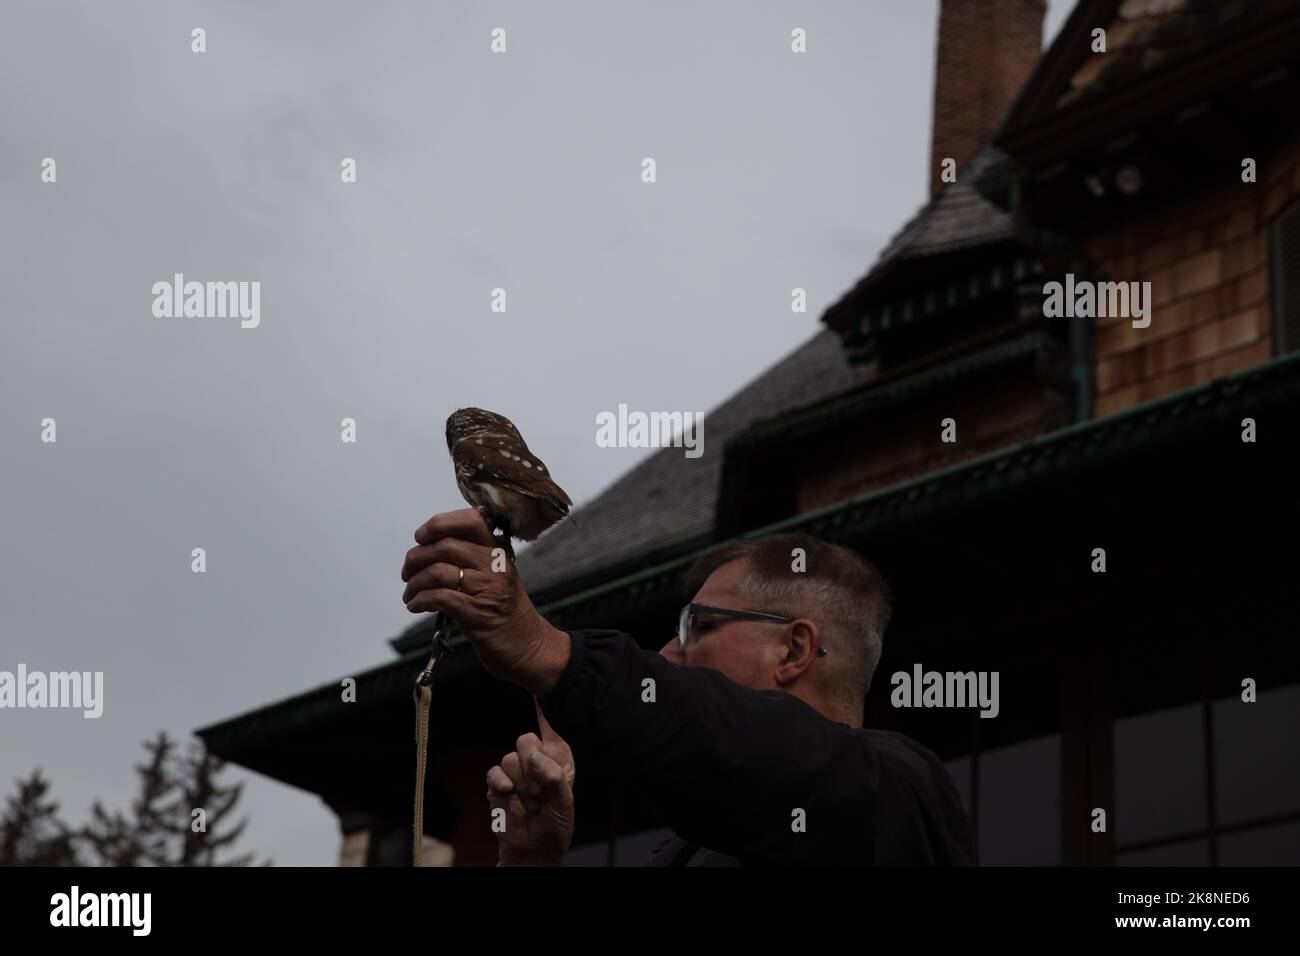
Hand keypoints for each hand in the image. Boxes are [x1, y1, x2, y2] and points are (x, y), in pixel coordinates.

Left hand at [401, 509, 569, 694]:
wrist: (530, 647)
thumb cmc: (506, 612)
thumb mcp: (496, 576)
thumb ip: (472, 559)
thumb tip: (429, 548)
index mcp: (498, 551)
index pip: (470, 520)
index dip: (439, 523)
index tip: (421, 537)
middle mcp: (495, 566)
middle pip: (445, 545)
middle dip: (416, 557)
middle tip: (408, 572)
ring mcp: (488, 590)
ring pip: (438, 572)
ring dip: (414, 583)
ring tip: (410, 593)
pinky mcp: (478, 615)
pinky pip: (440, 598)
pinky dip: (420, 600)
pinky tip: (415, 606)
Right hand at [486, 699, 575, 865]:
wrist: (535, 849)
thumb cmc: (557, 823)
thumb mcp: (565, 800)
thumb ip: (553, 775)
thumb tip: (535, 757)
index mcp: (558, 755)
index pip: (551, 725)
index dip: (543, 706)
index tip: (537, 689)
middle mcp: (536, 759)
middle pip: (525, 739)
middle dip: (533, 767)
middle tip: (541, 791)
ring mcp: (516, 771)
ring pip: (510, 758)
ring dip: (522, 784)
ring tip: (532, 802)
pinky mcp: (497, 785)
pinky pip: (495, 773)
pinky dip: (501, 782)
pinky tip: (509, 793)